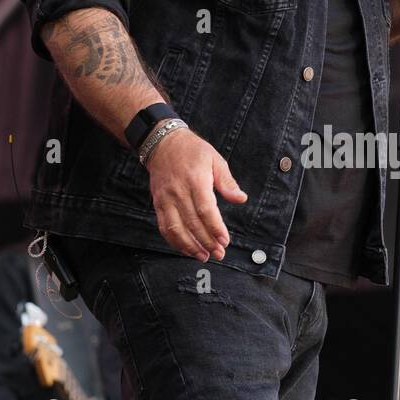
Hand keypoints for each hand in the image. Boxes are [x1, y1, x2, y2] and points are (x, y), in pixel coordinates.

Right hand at [145, 126, 247, 260]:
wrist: (162, 143)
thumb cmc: (192, 151)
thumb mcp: (215, 160)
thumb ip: (227, 182)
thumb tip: (241, 199)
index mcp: (195, 180)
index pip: (205, 210)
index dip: (215, 228)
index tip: (224, 241)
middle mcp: (178, 192)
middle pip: (192, 223)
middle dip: (206, 242)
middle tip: (218, 253)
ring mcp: (166, 199)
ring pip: (175, 229)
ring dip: (189, 246)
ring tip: (203, 256)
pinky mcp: (158, 203)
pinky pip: (164, 227)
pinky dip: (174, 241)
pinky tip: (186, 249)